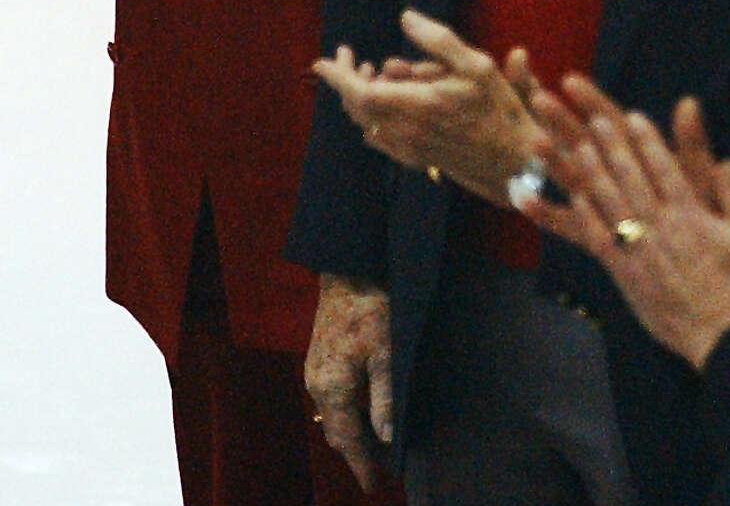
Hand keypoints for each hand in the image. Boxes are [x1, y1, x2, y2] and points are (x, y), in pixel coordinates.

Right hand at [305, 274, 391, 492]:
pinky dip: (346, 414)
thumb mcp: (386, 353)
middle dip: (357, 453)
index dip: (361, 463)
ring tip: (374, 447)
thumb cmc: (370, 310)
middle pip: (337, 432)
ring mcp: (315, 372)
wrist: (346, 273)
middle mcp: (318, 385)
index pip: (347, 439)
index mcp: (333, 388)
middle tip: (378, 471)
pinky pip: (330, 400)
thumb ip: (385, 397)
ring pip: (333, 416)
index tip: (373, 485)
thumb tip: (386, 438)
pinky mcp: (318, 360)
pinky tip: (362, 413)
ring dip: (351, 434)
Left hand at [312, 11, 542, 206]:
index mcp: (417, 104)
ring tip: (375, 73)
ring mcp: (408, 148)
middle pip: (357, 106)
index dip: (337, 77)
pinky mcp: (414, 159)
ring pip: (366, 123)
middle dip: (347, 80)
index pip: (360, 92)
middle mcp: (405, 130)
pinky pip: (378, 138)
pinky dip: (372, 117)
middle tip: (354, 57)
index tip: (322, 61)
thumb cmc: (499, 109)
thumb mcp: (477, 64)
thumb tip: (405, 18)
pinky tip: (389, 103)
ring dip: (361, 97)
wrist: (512, 159)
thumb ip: (438, 40)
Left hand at [519, 78, 729, 369]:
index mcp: (692, 214)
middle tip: (595, 119)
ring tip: (577, 146)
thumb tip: (725, 158)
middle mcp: (662, 226)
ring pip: (611, 202)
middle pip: (632, 178)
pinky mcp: (625, 272)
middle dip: (613, 146)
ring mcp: (640, 249)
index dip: (647, 141)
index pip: (665, 167)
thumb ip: (729, 193)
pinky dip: (586, 215)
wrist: (723, 338)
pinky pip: (600, 238)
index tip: (633, 116)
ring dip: (594, 172)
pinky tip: (573, 196)